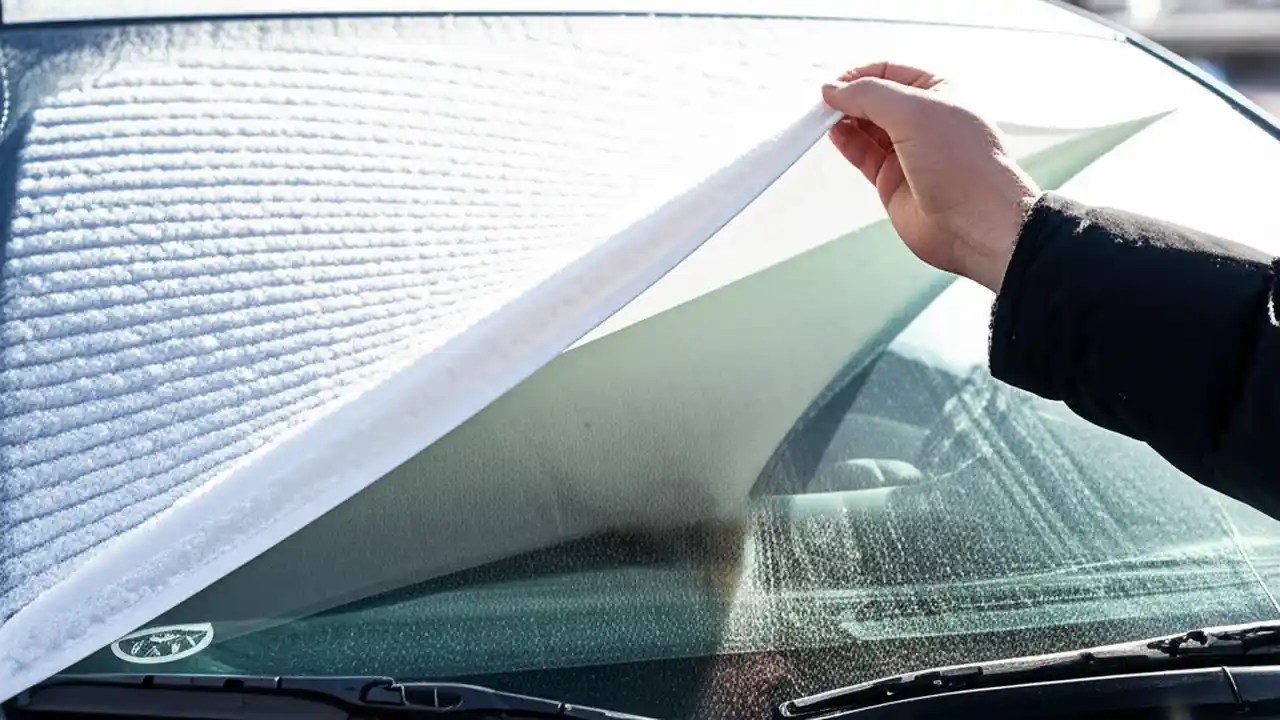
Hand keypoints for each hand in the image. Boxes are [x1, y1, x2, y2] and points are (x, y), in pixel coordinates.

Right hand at [821, 62, 1040, 292]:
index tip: (834, 85)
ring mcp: (908, 151)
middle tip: (825, 103)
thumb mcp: (915, 112)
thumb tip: (835, 89)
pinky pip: (863, 155)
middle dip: (849, 98)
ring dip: (844, 121)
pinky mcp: (893, 180)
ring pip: (866, 128)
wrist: (974, 224)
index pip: (889, 72)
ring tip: (824, 120)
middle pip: (874, 99)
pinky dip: (846, 143)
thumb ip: (870, 95)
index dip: (859, 75)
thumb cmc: (964, 166)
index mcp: (938, 92)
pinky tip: (834, 135)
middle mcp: (923, 120)